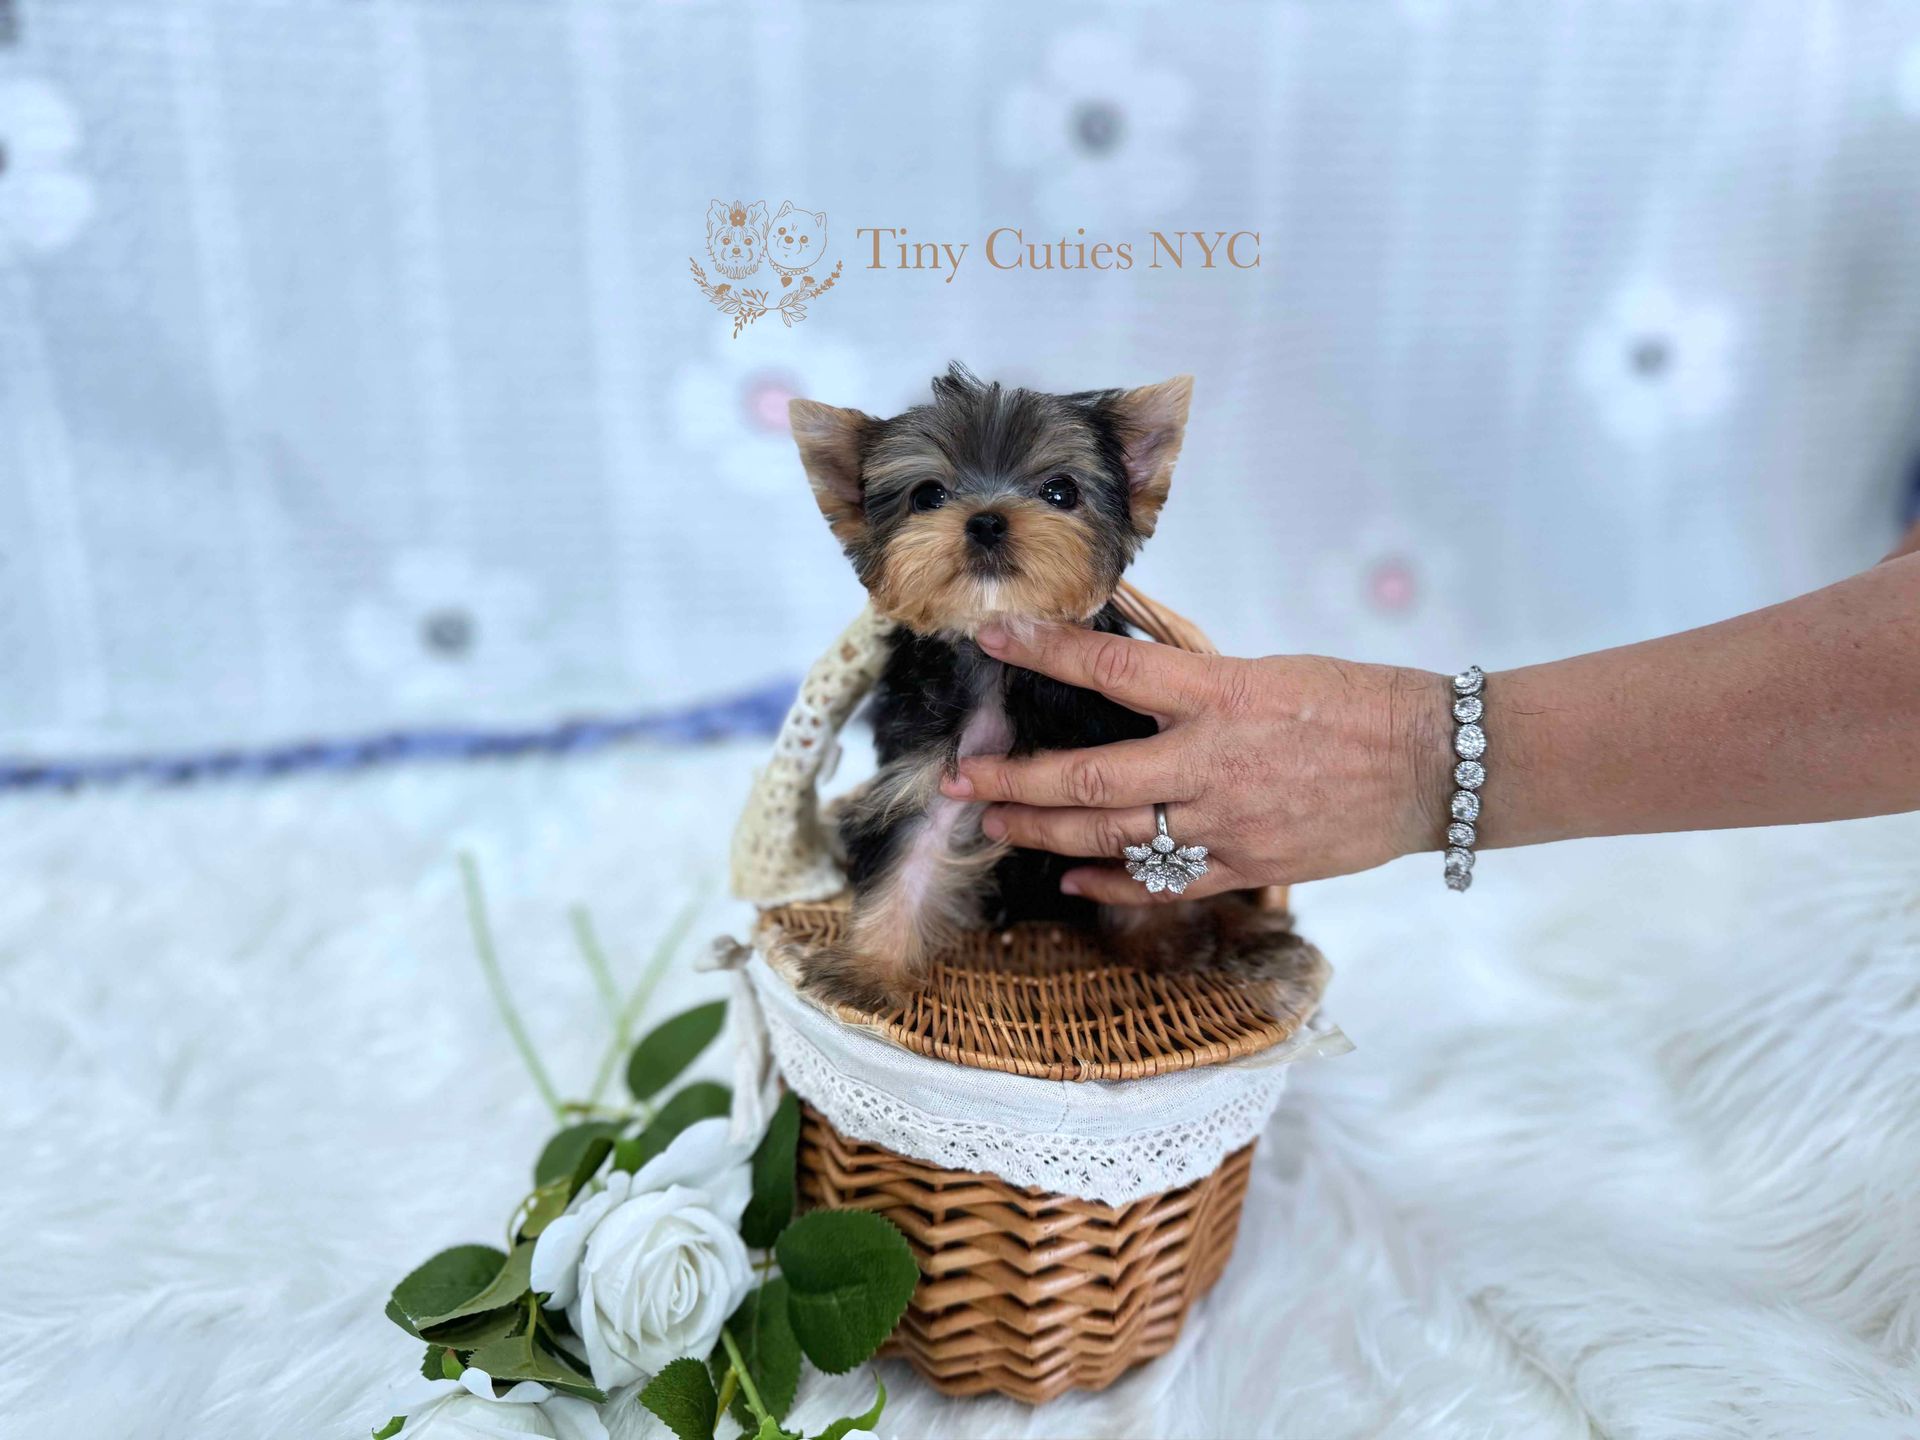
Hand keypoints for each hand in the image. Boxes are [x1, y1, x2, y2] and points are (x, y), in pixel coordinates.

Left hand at [939, 622, 1446, 903]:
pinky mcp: (1247, 865)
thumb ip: (1196, 688)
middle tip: (960, 778)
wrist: (1433, 765)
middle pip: (1087, 780)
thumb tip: (1129, 684)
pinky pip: (1164, 881)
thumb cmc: (1357, 703)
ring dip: (1044, 833)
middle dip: (1013, 781)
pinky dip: (1110, 880)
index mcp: (1219, 695)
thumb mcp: (1269, 670)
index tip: (997, 637)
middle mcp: (1211, 763)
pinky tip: (1070, 875)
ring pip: (1112, 838)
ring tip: (993, 823)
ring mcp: (1226, 824)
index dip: (1046, 649)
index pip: (1112, 667)